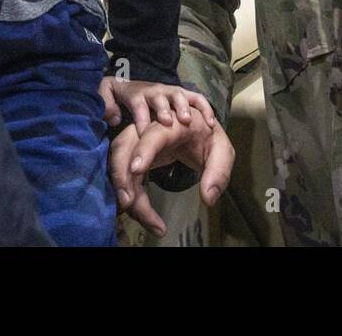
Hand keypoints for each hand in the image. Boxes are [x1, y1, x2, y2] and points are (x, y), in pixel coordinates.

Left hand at [98, 76, 216, 129]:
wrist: (145, 91)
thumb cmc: (129, 100)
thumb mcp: (111, 93)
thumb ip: (107, 101)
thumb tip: (111, 116)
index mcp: (137, 94)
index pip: (137, 102)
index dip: (141, 117)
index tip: (144, 132)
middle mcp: (155, 92)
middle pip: (158, 98)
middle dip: (162, 109)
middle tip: (166, 121)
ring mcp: (172, 92)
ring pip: (177, 95)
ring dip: (182, 106)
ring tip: (186, 120)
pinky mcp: (187, 96)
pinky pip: (197, 98)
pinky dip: (204, 108)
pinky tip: (211, 123)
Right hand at [109, 115, 234, 237]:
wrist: (199, 128)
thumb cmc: (208, 137)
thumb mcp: (222, 152)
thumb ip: (218, 173)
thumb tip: (208, 198)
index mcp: (174, 123)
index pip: (154, 134)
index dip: (143, 150)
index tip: (136, 170)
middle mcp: (149, 128)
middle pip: (125, 147)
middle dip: (122, 175)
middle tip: (130, 205)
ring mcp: (138, 139)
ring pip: (119, 161)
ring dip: (123, 188)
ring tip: (143, 218)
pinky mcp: (134, 153)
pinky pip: (124, 172)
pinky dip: (130, 193)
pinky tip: (142, 214)